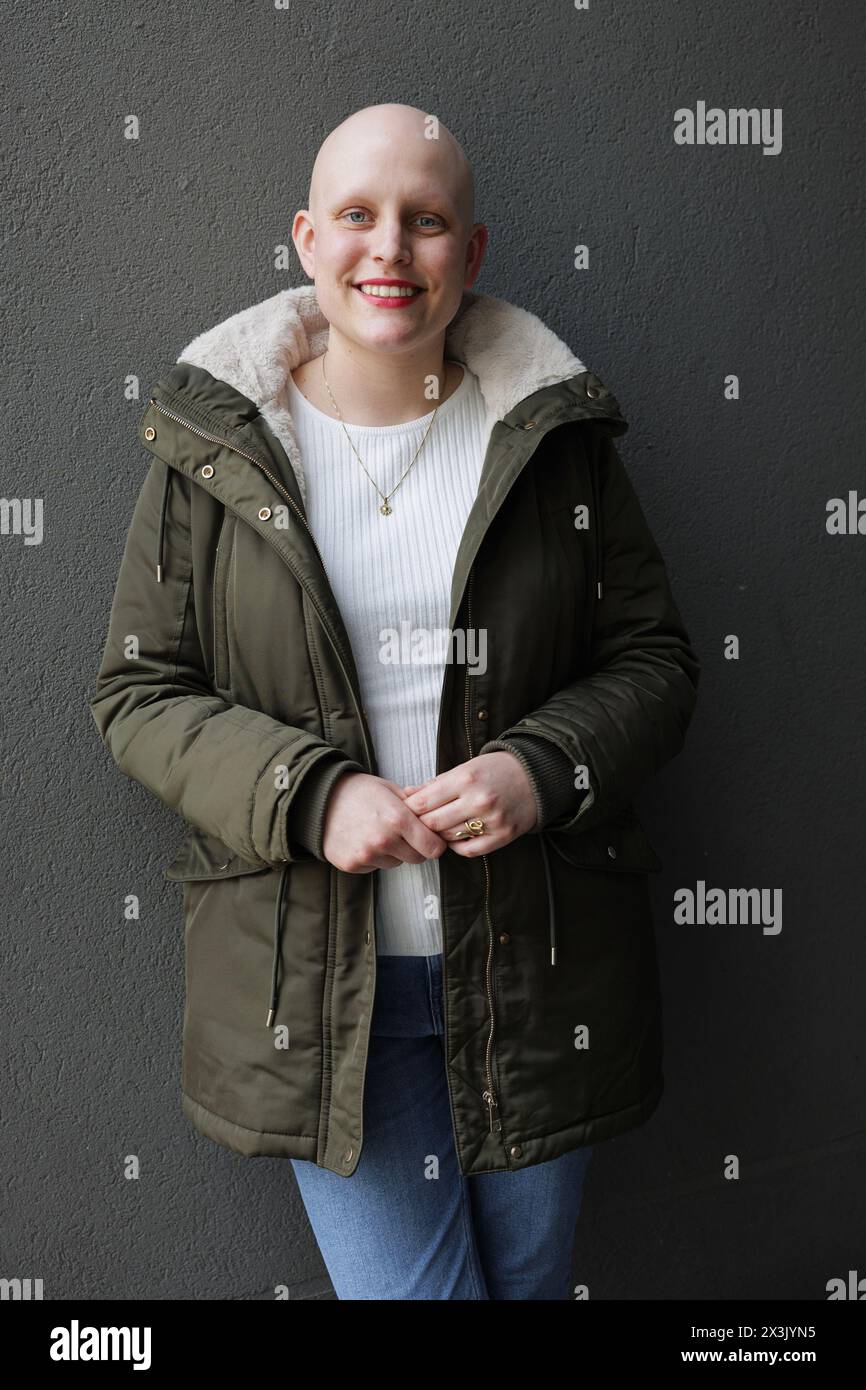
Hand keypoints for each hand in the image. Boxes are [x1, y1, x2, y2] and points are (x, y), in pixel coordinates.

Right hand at [321, 771, 448, 872]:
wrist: (318, 800)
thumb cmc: (358, 791)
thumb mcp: (390, 789)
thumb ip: (417, 804)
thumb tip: (441, 812)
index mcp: (398, 819)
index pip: (433, 848)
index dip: (435, 843)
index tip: (431, 838)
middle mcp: (383, 840)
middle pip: (417, 858)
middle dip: (416, 848)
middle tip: (404, 834)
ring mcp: (366, 855)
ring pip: (396, 863)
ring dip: (394, 853)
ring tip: (379, 833)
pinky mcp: (352, 865)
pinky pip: (376, 867)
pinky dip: (375, 858)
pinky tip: (364, 840)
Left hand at [400, 752, 537, 856]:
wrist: (535, 776)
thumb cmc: (495, 770)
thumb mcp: (464, 768)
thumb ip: (435, 784)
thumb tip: (406, 794)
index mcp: (465, 778)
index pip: (424, 801)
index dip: (409, 809)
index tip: (406, 811)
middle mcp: (478, 799)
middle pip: (433, 823)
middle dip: (421, 824)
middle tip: (417, 823)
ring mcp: (492, 819)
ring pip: (449, 838)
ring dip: (439, 835)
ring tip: (439, 828)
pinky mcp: (504, 835)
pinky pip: (469, 850)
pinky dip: (457, 847)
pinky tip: (455, 838)